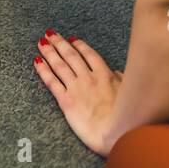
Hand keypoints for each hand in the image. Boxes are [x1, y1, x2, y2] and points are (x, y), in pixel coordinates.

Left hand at [34, 30, 124, 155]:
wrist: (118, 133)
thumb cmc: (130, 118)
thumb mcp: (131, 94)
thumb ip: (122, 81)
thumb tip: (117, 73)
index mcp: (105, 76)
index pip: (89, 55)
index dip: (79, 46)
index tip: (71, 39)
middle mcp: (88, 78)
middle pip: (71, 56)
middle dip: (59, 44)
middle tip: (50, 34)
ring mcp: (76, 88)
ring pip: (59, 65)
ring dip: (49, 52)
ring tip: (41, 43)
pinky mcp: (66, 101)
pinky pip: (51, 82)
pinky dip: (43, 70)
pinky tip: (37, 61)